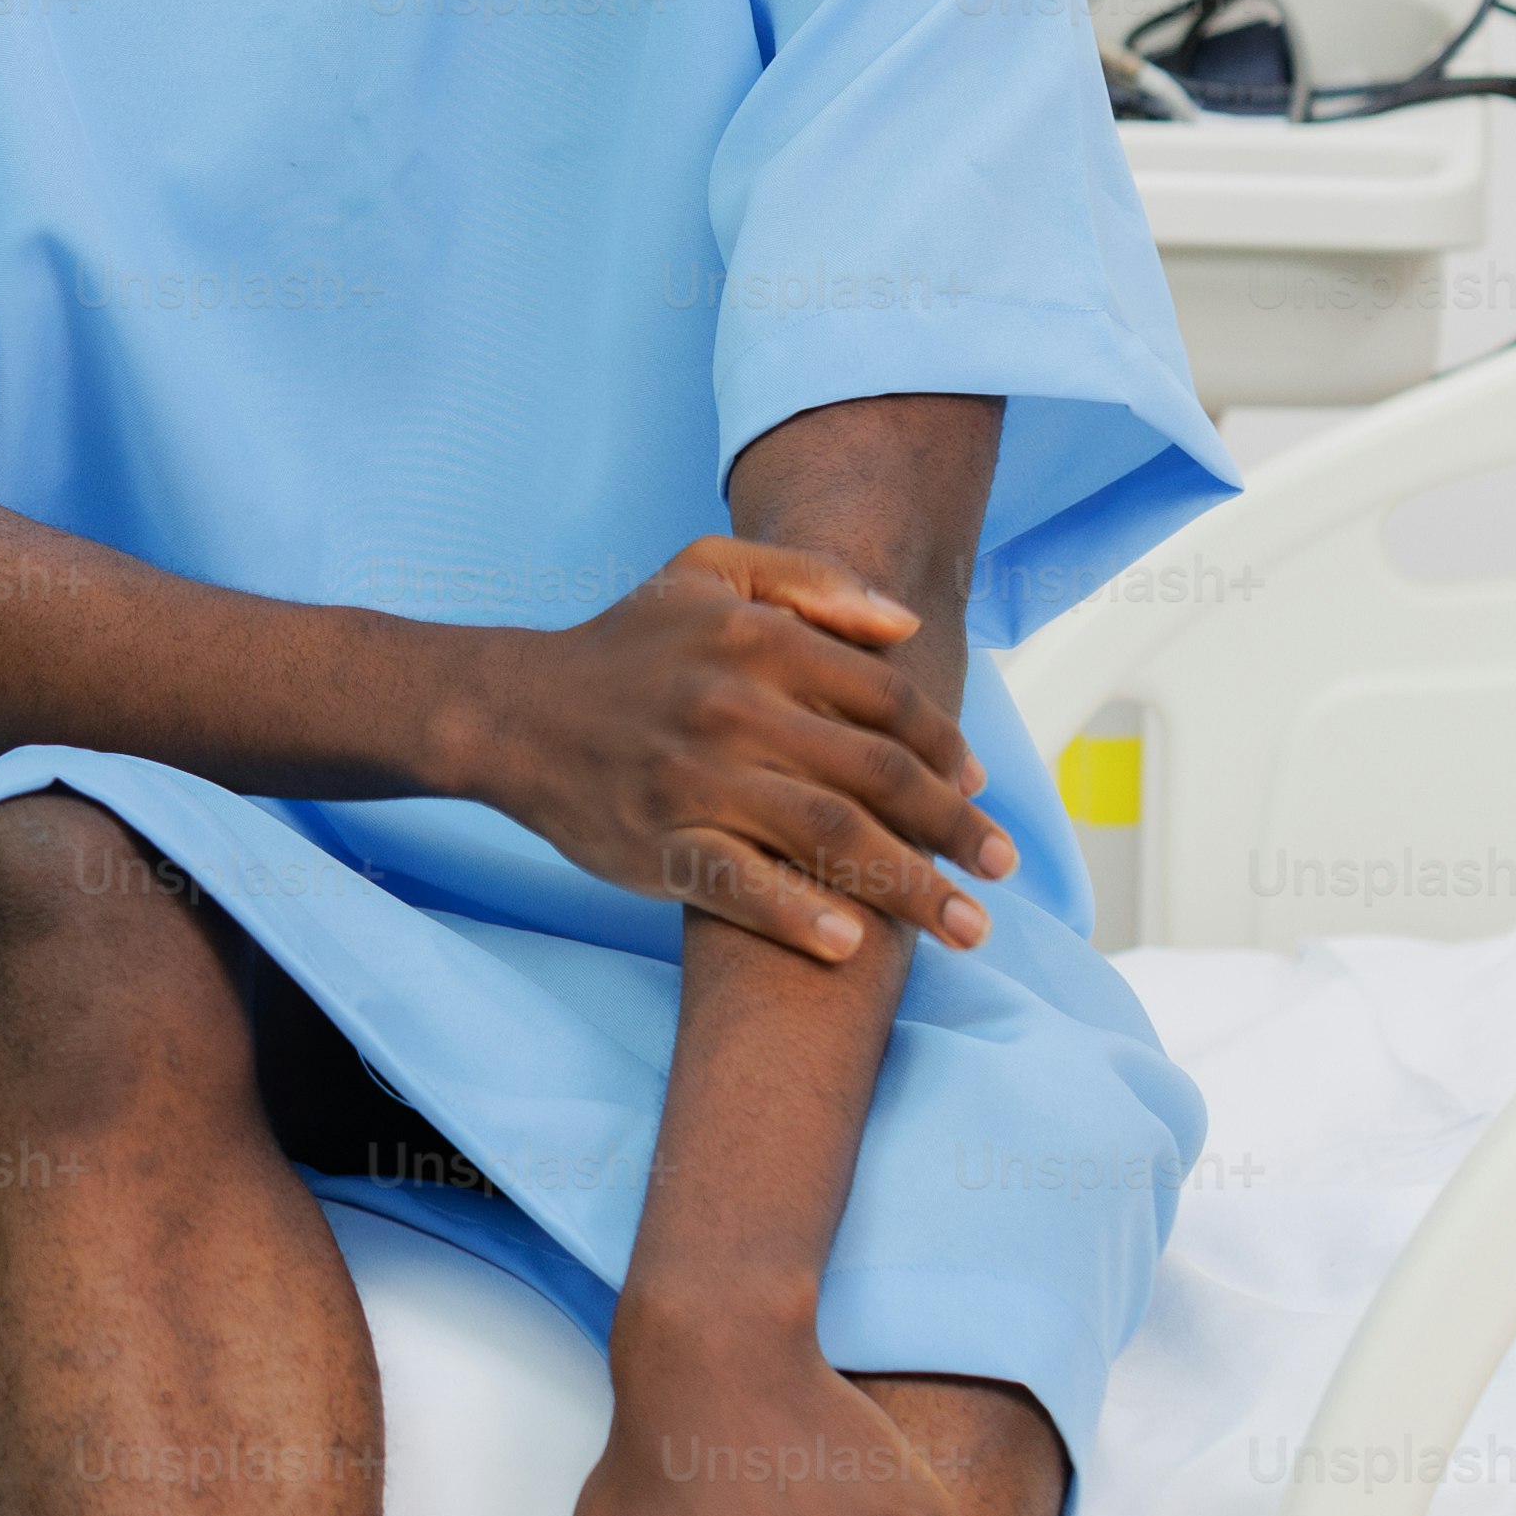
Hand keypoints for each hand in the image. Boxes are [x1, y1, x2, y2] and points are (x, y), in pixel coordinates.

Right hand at [445, 537, 1013, 958]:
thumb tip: (905, 623)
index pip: (887, 699)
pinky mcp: (659, 844)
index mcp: (756, 639)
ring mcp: (695, 781)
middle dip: (955, 829)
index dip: (944, 746)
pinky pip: (743, 889)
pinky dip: (801, 920)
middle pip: (877, 776)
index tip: (975, 785)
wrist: (513, 711)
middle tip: (1002, 867)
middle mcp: (733, 708)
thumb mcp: (706, 571)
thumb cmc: (626, 645)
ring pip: (830, 840)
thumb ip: (811, 582)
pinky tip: (851, 944)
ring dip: (912, 889)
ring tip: (967, 929)